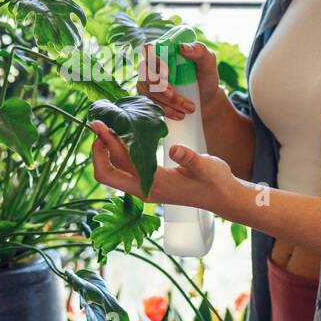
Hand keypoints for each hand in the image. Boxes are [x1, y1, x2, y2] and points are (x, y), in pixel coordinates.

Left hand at [88, 119, 239, 214]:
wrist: (222, 197)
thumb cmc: (215, 182)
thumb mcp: (207, 167)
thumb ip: (190, 158)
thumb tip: (175, 149)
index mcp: (155, 185)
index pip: (123, 163)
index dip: (108, 142)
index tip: (100, 123)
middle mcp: (145, 190)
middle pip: (106, 175)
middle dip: (97, 151)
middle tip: (97, 125)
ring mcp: (145, 189)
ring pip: (113, 173)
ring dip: (104, 152)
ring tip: (105, 127)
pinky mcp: (148, 184)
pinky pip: (123, 170)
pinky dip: (116, 154)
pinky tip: (121, 136)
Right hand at [137, 41, 220, 120]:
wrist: (205, 99)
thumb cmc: (205, 76)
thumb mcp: (207, 62)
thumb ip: (199, 50)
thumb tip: (182, 47)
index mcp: (164, 50)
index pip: (148, 50)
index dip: (154, 61)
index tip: (169, 73)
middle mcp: (151, 65)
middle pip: (146, 74)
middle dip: (160, 88)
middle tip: (174, 95)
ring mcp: (147, 82)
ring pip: (149, 92)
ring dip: (167, 102)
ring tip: (189, 108)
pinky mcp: (149, 97)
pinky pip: (151, 105)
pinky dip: (166, 111)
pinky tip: (180, 115)